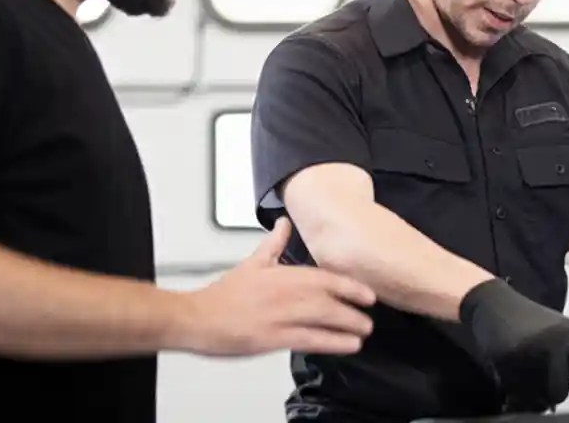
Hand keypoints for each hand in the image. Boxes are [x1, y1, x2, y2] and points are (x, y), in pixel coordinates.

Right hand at [183, 218, 376, 356]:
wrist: (198, 317)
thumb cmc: (225, 294)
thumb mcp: (253, 263)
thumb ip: (273, 244)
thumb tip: (283, 223)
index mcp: (283, 274)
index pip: (325, 277)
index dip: (350, 285)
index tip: (368, 293)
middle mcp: (287, 293)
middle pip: (330, 298)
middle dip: (354, 307)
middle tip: (370, 316)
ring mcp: (282, 316)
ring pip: (324, 318)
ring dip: (348, 325)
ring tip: (363, 332)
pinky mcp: (274, 338)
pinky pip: (311, 339)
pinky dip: (332, 342)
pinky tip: (348, 345)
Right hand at [460, 279, 568, 411]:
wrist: (494, 304)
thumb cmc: (532, 323)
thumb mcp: (559, 334)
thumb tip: (568, 398)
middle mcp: (556, 343)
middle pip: (561, 391)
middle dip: (551, 390)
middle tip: (540, 375)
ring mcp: (531, 351)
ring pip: (537, 395)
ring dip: (530, 392)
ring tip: (523, 369)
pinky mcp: (507, 359)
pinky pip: (515, 392)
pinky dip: (513, 391)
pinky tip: (510, 371)